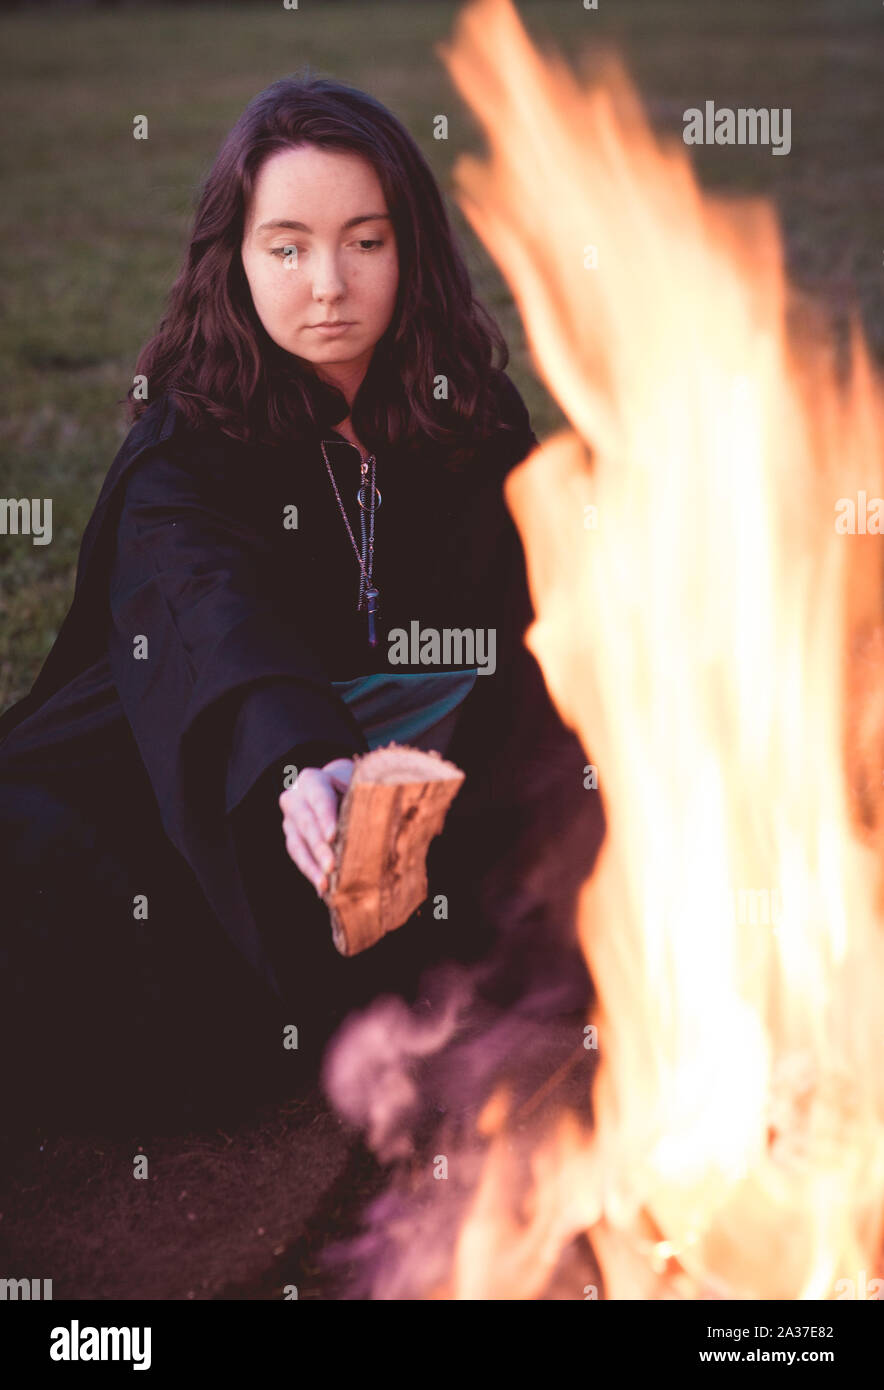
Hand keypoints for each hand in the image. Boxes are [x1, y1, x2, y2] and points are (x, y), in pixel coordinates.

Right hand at [278, 758, 354, 895]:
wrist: (334, 787)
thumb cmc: (353, 787)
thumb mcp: (357, 786)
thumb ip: (361, 801)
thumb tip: (379, 825)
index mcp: (312, 780)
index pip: (319, 799)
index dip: (326, 818)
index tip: (333, 837)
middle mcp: (294, 798)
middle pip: (307, 824)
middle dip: (319, 848)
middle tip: (331, 867)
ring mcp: (289, 819)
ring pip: (298, 844)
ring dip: (312, 866)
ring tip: (325, 884)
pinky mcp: (291, 838)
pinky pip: (298, 857)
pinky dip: (311, 872)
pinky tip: (323, 889)